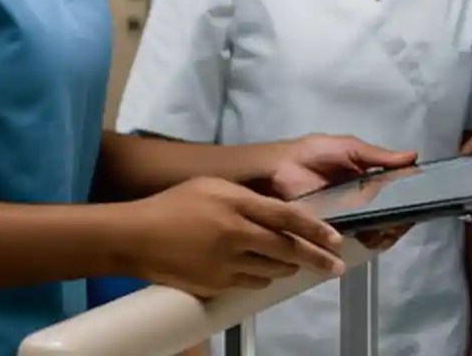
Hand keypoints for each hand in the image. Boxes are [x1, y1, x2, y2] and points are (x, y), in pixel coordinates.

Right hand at [130, 177, 345, 297]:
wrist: (136, 237)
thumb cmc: (173, 205)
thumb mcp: (212, 186)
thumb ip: (246, 197)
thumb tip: (276, 212)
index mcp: (236, 204)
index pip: (287, 217)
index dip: (315, 230)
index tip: (336, 239)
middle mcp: (236, 235)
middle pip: (287, 250)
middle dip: (316, 259)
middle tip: (335, 265)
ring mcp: (226, 264)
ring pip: (272, 270)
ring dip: (289, 267)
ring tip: (297, 264)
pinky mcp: (216, 285)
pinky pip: (251, 283)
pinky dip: (262, 277)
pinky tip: (262, 271)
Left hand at [270, 135, 417, 252]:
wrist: (277, 169)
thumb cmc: (311, 155)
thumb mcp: (348, 148)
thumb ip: (378, 156)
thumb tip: (413, 156)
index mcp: (366, 179)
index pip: (397, 192)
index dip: (412, 196)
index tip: (423, 197)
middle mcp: (362, 201)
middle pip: (393, 214)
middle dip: (403, 217)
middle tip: (406, 215)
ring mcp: (351, 218)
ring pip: (380, 228)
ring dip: (391, 229)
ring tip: (391, 225)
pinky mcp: (336, 233)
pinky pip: (360, 239)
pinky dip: (374, 238)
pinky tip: (376, 234)